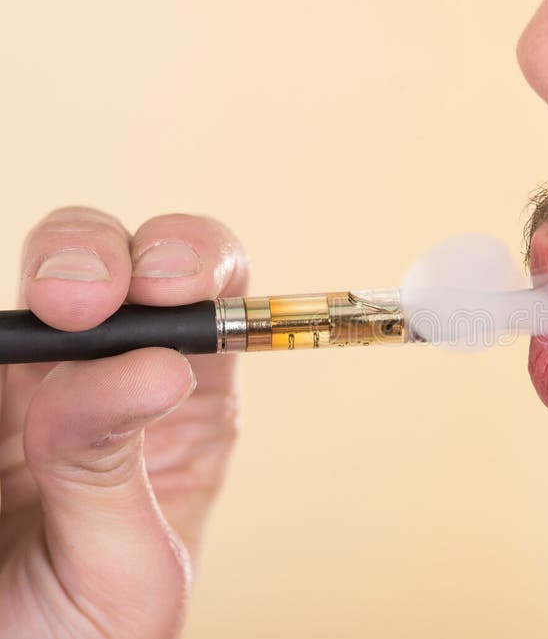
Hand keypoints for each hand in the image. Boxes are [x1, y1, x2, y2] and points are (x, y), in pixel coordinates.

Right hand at [0, 208, 248, 637]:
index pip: (214, 301)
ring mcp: (27, 382)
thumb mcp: (122, 571)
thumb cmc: (84, 636)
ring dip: (43, 268)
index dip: (199, 263)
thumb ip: (118, 471)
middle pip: (114, 263)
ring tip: (39, 319)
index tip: (171, 284)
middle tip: (77, 299)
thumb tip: (153, 366)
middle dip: (96, 253)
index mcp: (185, 409)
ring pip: (31, 283)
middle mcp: (108, 378)